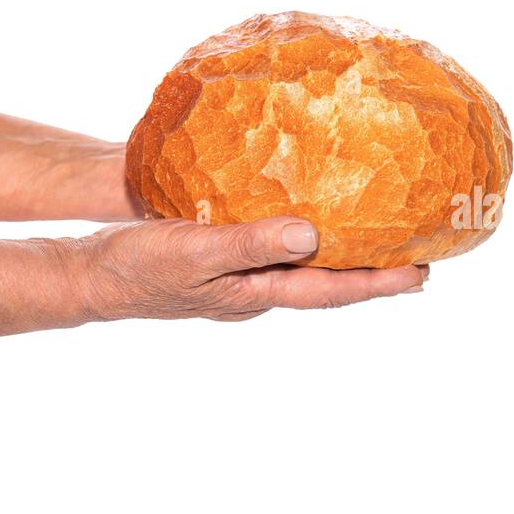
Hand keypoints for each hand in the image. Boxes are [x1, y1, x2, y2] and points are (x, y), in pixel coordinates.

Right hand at [67, 216, 426, 321]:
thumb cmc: (138, 265)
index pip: (331, 291)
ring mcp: (243, 279)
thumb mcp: (193, 250)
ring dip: (347, 258)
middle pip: (329, 284)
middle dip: (376, 274)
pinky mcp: (227, 260)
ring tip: (384, 239)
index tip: (423, 274)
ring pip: (307, 269)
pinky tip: (314, 219)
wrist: (90, 276)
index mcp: (257, 294)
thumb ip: (249, 243)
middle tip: (423, 258)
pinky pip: (280, 250)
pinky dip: (307, 239)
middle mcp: (259, 290)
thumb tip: (312, 237)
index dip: (379, 284)